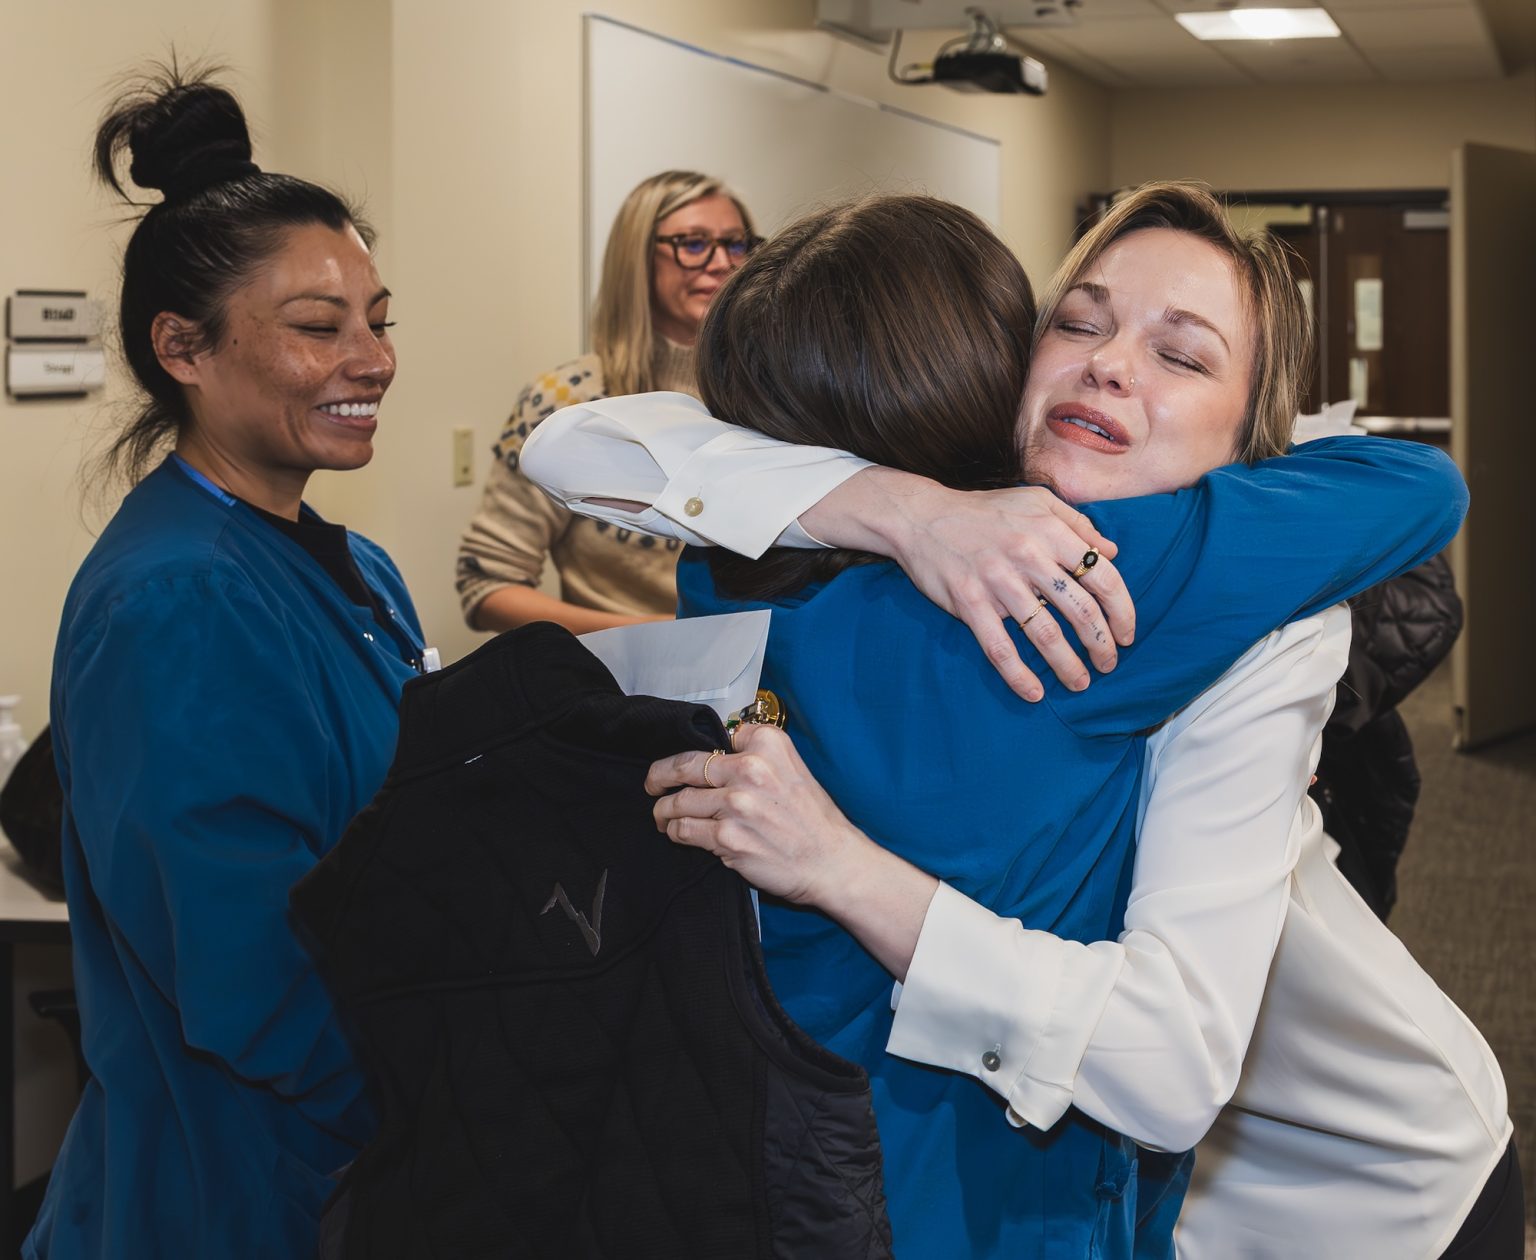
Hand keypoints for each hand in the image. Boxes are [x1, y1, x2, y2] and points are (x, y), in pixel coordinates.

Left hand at [647, 724, 865, 906]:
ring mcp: (736, 804)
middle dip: (659, 775)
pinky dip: (675, 832)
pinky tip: (676, 833)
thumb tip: (718, 754)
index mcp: (768, 744)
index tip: (688, 764)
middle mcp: (749, 768)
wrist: (832, 861)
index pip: (714, 738)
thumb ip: (756, 754)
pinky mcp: (727, 838)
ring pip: (678, 801)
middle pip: (683, 764)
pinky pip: (684, 830)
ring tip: (662, 815)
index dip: (698, 752)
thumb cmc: (814, 820)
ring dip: (663, 810)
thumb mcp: (793, 768)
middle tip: (652, 782)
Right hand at [801, 467, 1134, 701]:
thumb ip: (1077, 523)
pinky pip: (999, 647)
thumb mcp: (1036, 500)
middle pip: (1081, 610)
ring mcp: (998, 581)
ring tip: (1080, 683)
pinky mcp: (969, 602)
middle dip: (1101, 645)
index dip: (1123, 611)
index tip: (1127, 634)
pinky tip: (1033, 693)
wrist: (922, 517)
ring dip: (1068, 665)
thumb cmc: (984, 511)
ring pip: (1045, 634)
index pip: (1103, 577)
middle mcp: (1028, 555)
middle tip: (1109, 665)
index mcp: (1050, 531)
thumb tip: (1112, 553)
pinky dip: (1018, 674)